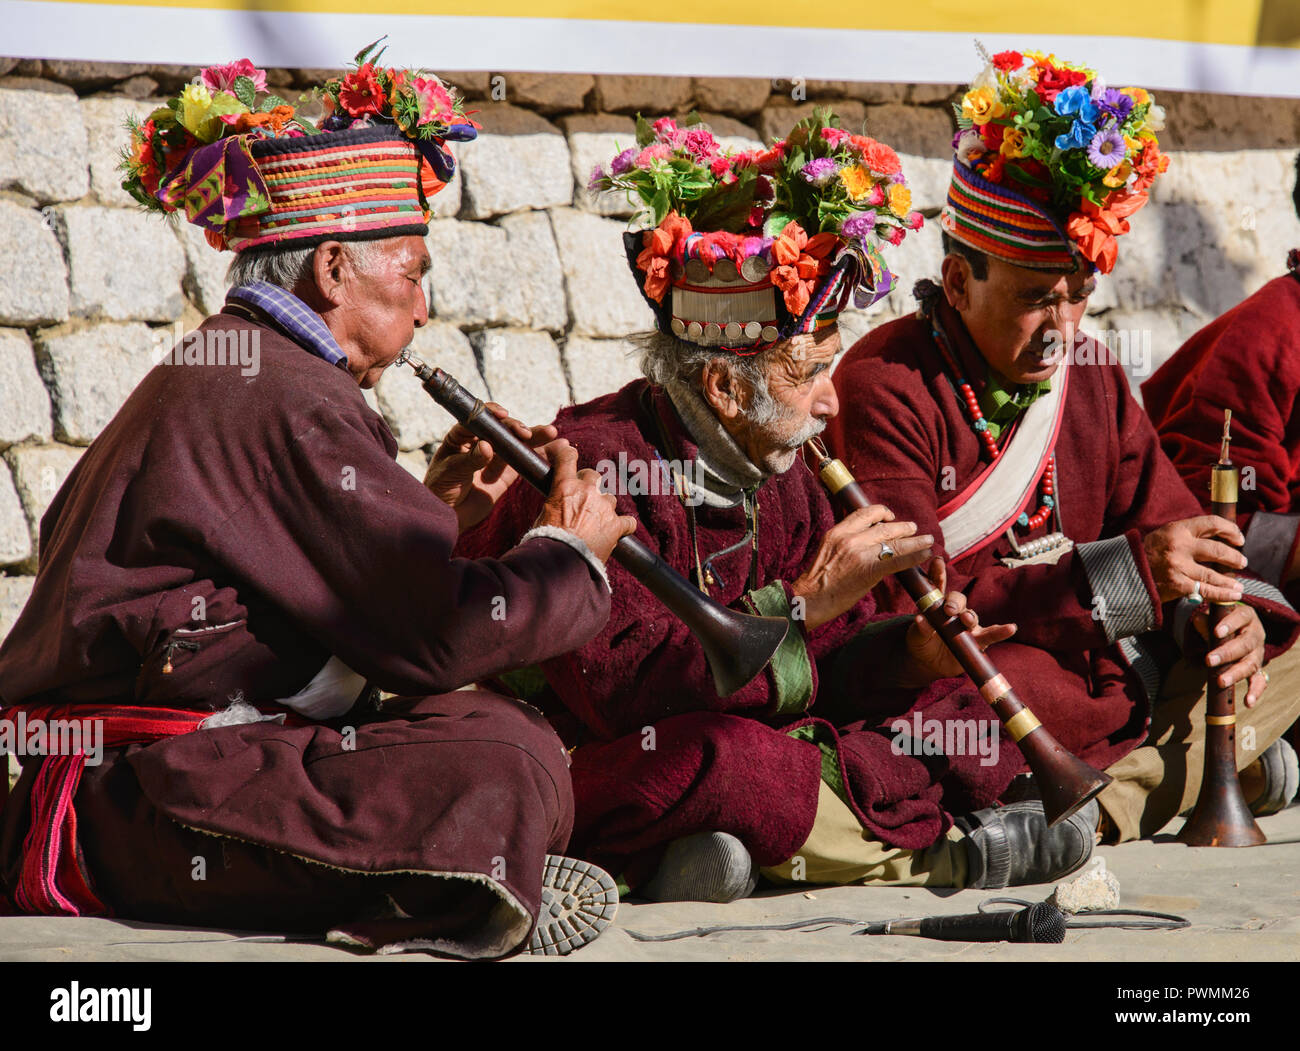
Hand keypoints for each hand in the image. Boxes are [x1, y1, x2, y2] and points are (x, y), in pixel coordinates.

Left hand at [424, 403, 555, 532]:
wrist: (447, 517)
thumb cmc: (440, 490)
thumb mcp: (451, 472)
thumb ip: (470, 459)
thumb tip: (487, 445)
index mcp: (462, 436)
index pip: (479, 418)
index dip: (491, 414)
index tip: (503, 415)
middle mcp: (481, 441)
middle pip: (502, 428)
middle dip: (516, 427)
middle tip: (526, 433)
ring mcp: (495, 456)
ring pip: (516, 442)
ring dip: (534, 435)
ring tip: (551, 432)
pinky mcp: (507, 473)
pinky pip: (523, 460)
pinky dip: (538, 454)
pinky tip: (554, 447)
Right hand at [534, 441, 635, 561]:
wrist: (560, 564)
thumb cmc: (547, 541)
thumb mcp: (543, 515)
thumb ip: (556, 502)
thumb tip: (560, 504)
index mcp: (565, 486)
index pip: (567, 457)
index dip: (566, 452)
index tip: (566, 451)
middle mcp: (587, 492)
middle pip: (594, 475)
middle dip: (589, 485)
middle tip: (583, 499)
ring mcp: (604, 508)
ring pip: (610, 498)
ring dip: (604, 508)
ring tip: (595, 525)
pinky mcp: (616, 526)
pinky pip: (627, 522)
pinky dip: (623, 526)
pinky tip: (619, 532)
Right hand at [791, 503, 932, 630]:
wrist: (809, 600)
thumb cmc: (817, 582)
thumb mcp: (827, 552)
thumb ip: (844, 543)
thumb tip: (864, 541)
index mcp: (837, 532)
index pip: (864, 514)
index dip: (881, 512)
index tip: (890, 516)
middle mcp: (850, 538)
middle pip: (883, 526)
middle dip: (901, 527)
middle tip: (914, 528)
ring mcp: (860, 553)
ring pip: (894, 541)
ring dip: (914, 540)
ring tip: (927, 540)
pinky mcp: (869, 570)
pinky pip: (898, 560)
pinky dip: (914, 556)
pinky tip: (925, 554)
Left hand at [901, 558, 1016, 684]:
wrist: (930, 665)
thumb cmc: (922, 644)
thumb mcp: (915, 637)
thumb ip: (919, 629)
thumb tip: (920, 619)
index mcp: (936, 606)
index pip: (937, 586)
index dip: (938, 573)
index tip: (937, 561)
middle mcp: (954, 612)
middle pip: (958, 600)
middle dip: (955, 602)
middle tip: (949, 610)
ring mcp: (967, 626)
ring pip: (972, 616)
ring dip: (970, 617)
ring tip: (966, 620)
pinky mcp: (977, 640)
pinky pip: (990, 634)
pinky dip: (1000, 631)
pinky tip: (1010, 628)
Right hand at [1142, 516, 1245, 603]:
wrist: (1124, 572)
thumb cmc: (1147, 553)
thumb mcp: (1165, 535)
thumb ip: (1188, 535)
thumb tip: (1217, 538)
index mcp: (1177, 529)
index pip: (1212, 523)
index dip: (1230, 529)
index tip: (1239, 538)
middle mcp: (1180, 546)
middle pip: (1217, 550)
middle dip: (1234, 557)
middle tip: (1242, 562)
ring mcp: (1179, 566)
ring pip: (1214, 574)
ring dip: (1230, 580)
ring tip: (1239, 585)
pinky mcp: (1177, 584)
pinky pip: (1206, 591)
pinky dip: (1222, 594)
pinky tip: (1233, 596)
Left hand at [1191, 603, 1267, 706]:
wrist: (1236, 629)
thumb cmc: (1222, 623)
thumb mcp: (1214, 617)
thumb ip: (1206, 620)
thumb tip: (1196, 619)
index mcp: (1247, 617)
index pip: (1240, 617)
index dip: (1229, 624)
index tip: (1216, 632)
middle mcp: (1255, 635)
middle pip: (1245, 644)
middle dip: (1227, 653)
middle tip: (1209, 661)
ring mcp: (1258, 653)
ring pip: (1251, 664)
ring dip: (1236, 674)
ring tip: (1221, 682)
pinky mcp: (1257, 669)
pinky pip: (1259, 681)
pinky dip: (1255, 691)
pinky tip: (1247, 702)